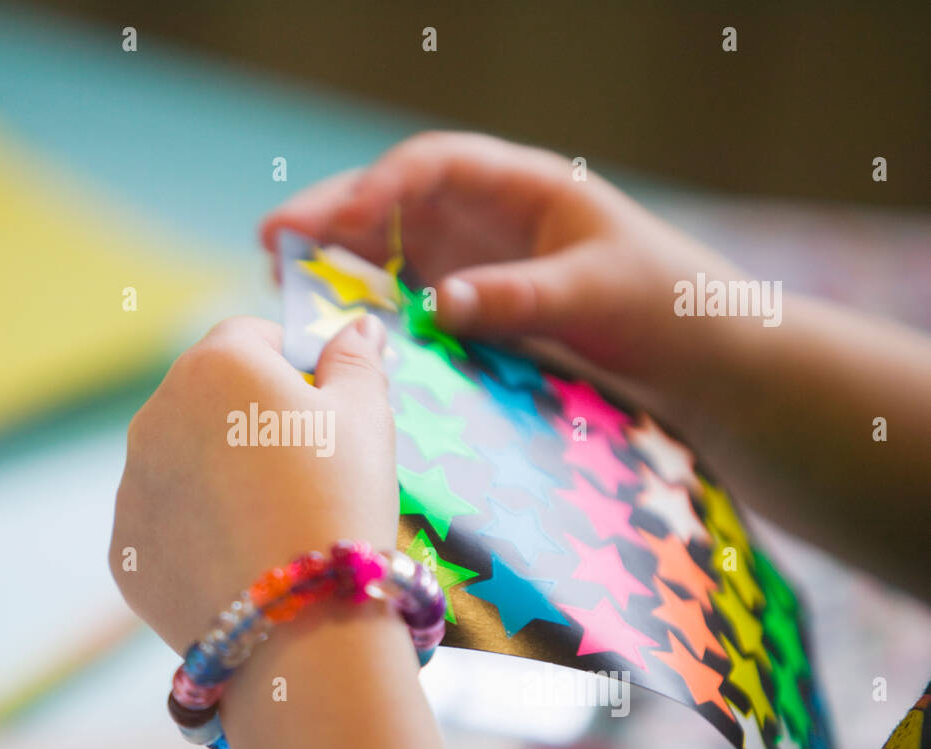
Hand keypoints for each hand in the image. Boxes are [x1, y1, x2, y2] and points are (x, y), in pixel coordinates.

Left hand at [109, 314, 395, 654]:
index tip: (323, 409)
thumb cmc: (339, 499)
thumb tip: (359, 325)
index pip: (251, 337)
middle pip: (208, 399)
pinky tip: (241, 562)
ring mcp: (132, 485)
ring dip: (218, 475)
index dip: (292, 365)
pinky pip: (165, 524)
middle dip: (250, 421)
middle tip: (304, 473)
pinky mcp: (124, 549)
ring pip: (181, 462)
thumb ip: (357, 360)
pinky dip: (196, 533)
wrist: (297, 621)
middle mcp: (153, 414)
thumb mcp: (367, 417)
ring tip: (273, 524)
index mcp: (213, 365)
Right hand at [259, 130, 750, 416]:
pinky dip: (363, 305)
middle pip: (393, 201)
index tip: (339, 218)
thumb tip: (436, 305)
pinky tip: (328, 322)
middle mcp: (485, 216)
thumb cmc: (665, 306)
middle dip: (332, 215)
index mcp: (522, 186)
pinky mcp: (466, 309)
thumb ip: (519, 298)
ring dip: (334, 259)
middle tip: (272, 240)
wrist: (697, 360)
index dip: (381, 186)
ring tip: (280, 277)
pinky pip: (402, 298)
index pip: (435, 166)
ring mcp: (472, 262)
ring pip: (387, 248)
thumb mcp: (598, 294)